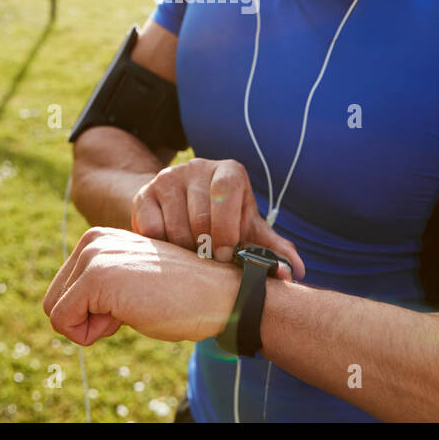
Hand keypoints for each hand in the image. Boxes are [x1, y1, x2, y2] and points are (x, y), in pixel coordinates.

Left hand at [42, 227, 239, 345]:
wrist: (218, 295)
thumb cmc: (179, 296)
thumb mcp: (130, 283)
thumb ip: (99, 288)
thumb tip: (61, 317)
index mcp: (98, 239)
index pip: (62, 291)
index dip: (91, 312)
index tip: (131, 301)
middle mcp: (91, 240)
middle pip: (54, 302)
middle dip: (87, 320)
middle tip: (131, 308)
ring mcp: (93, 256)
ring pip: (56, 314)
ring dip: (91, 327)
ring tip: (132, 309)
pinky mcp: (97, 277)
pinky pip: (64, 323)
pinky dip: (91, 335)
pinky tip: (128, 315)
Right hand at [130, 158, 305, 279]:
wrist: (184, 206)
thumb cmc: (225, 222)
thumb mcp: (248, 231)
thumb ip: (271, 250)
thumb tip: (295, 272)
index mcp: (229, 171)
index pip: (225, 192)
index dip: (226, 228)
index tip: (225, 255)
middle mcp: (197, 167)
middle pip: (200, 214)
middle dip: (206, 247)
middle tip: (209, 261)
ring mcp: (167, 177)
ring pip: (175, 226)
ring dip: (185, 251)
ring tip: (193, 255)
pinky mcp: (144, 193)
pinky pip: (152, 229)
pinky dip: (163, 247)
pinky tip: (173, 249)